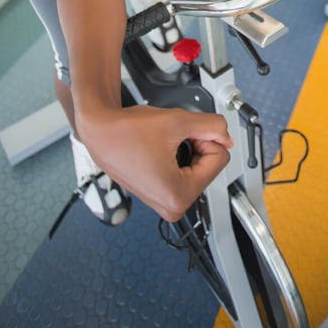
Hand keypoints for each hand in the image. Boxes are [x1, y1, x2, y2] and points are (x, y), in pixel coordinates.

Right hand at [78, 104, 232, 221]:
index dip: (205, 138)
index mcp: (178, 196)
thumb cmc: (126, 131)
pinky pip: (184, 173)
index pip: (219, 159)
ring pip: (197, 168)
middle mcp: (172, 207)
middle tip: (173, 136)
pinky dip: (178, 156)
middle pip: (209, 166)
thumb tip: (227, 136)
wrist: (100, 132)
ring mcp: (165, 203)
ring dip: (188, 149)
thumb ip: (212, 126)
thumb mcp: (178, 121)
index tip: (185, 132)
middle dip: (196, 145)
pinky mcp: (160, 195)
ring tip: (164, 142)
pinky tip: (161, 149)